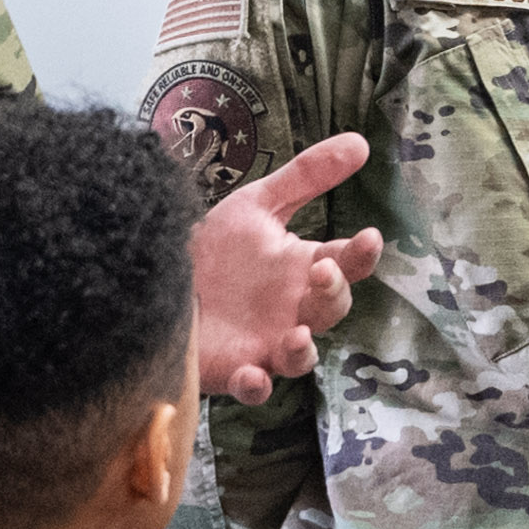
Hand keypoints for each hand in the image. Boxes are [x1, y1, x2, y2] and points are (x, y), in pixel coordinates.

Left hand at [190, 132, 386, 403]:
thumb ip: (307, 176)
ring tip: (296, 335)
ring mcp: (267, 344)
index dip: (361, 253)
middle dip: (333, 293)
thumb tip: (361, 141)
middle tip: (322, 272)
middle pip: (330, 310)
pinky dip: (256, 385)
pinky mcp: (234, 370)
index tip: (368, 237)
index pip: (346, 262)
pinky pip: (253, 387)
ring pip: (300, 357)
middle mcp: (294, 310)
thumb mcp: (258, 205)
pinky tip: (251, 375)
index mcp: (304, 269)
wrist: (160, 280)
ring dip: (302, 349)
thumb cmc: (217, 248)